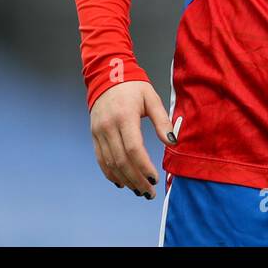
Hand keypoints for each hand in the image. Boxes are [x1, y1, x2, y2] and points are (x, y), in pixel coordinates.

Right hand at [90, 80, 175, 198]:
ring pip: (110, 163)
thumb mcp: (151, 98)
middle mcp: (108, 126)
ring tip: (139, 191)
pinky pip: (101, 159)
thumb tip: (173, 142)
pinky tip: (122, 182)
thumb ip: (162, 120)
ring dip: (125, 180)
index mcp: (124, 116)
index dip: (144, 166)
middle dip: (136, 180)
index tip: (155, 179)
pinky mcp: (94, 135)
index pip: (133, 148)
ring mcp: (99, 131)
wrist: (106, 75)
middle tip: (149, 192)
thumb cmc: (132, 86)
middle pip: (121, 160)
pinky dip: (110, 174)